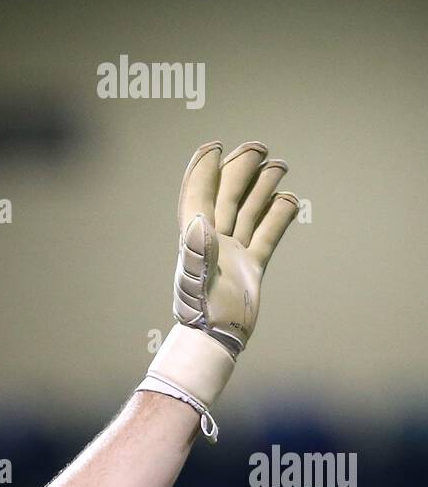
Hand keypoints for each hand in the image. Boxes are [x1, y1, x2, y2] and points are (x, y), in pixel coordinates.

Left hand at [139, 140, 301, 437]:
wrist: (216, 341)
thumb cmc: (201, 312)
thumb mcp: (195, 278)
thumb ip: (197, 247)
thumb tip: (199, 219)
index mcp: (195, 238)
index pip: (199, 195)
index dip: (204, 170)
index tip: (214, 146)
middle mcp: (213, 242)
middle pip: (228, 196)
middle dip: (241, 170)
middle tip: (259, 148)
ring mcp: (234, 254)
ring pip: (249, 211)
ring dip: (262, 188)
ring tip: (279, 166)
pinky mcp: (251, 267)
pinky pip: (267, 235)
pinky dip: (278, 217)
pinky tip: (290, 201)